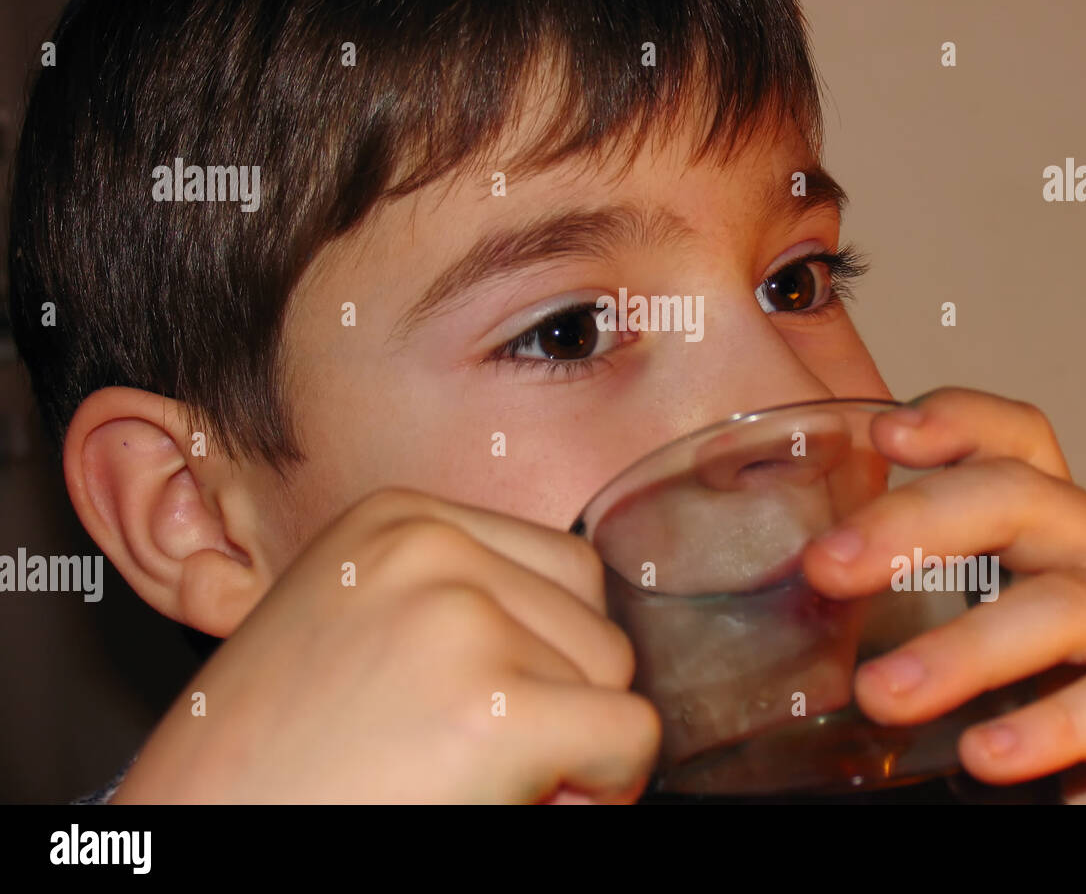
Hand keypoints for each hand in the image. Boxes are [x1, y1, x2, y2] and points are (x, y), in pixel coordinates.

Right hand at [110, 489, 659, 802]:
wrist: (193, 829)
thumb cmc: (270, 762)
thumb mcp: (356, 629)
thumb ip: (461, 605)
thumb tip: (592, 642)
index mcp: (396, 519)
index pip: (560, 565)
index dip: (550, 651)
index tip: (492, 706)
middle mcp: (428, 547)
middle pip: (593, 615)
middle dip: (567, 697)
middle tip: (489, 757)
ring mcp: (459, 618)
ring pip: (612, 678)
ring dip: (574, 743)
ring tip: (475, 777)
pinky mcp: (493, 705)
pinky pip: (628, 739)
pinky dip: (602, 784)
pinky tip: (506, 798)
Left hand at [801, 387, 1085, 803]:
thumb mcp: (1000, 666)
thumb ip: (933, 626)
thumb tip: (809, 630)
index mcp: (1064, 533)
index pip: (1013, 445)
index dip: (954, 422)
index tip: (882, 435)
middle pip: (1019, 497)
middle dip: (913, 524)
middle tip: (828, 568)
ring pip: (1060, 603)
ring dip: (962, 651)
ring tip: (882, 695)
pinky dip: (1053, 722)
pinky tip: (988, 753)